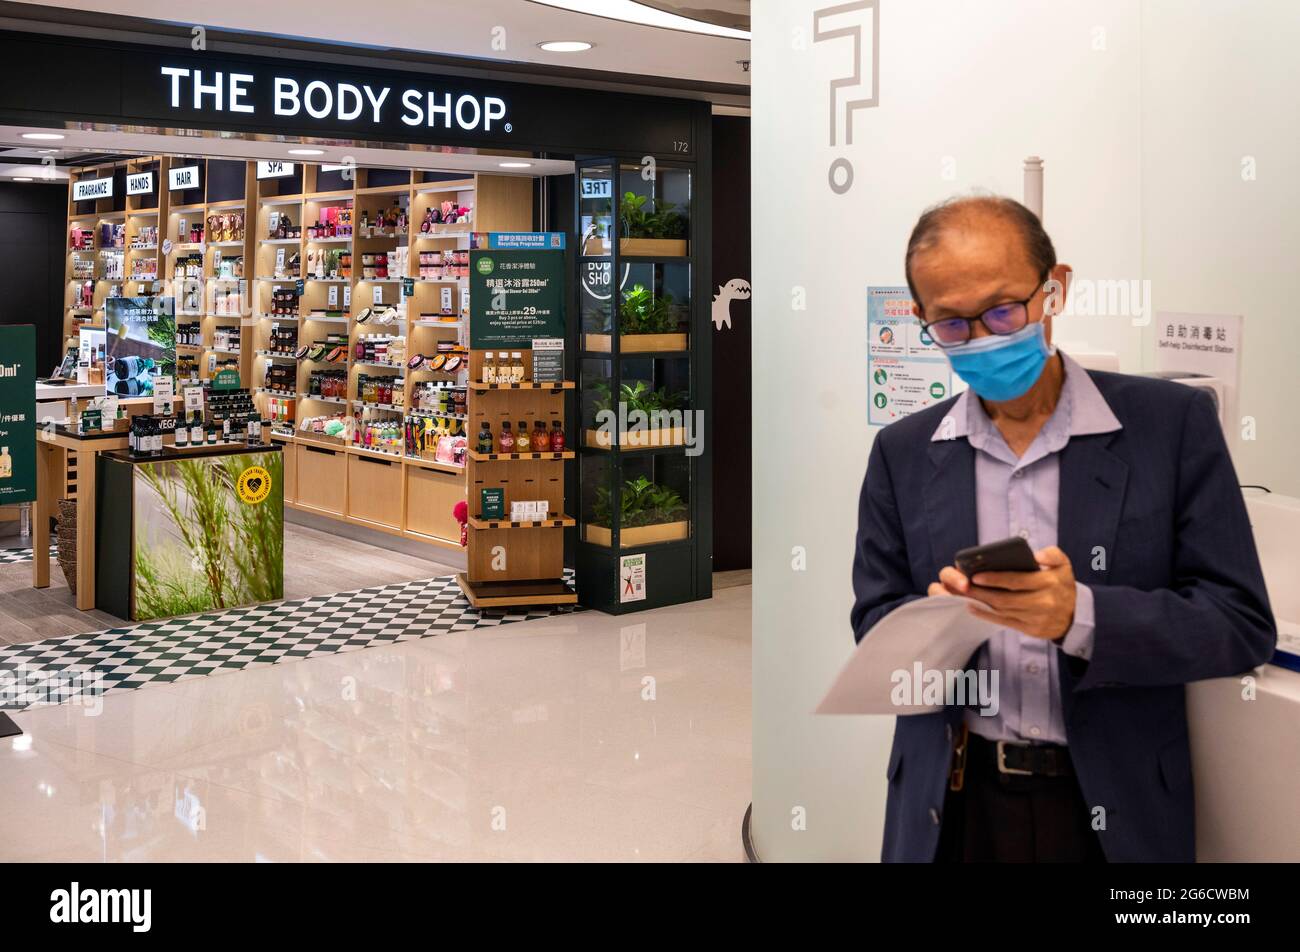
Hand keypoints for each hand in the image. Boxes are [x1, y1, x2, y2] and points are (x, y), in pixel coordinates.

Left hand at [929, 546, 1076, 639]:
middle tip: (963, 585)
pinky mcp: (1031, 630)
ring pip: (1003, 611)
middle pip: (1006, 599)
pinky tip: (974, 607)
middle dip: (982, 593)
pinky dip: (987, 616)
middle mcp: (1044, 602)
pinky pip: (1005, 623)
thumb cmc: (1061, 584)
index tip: (976, 576)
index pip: (1017, 581)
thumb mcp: (1063, 564)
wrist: (1076, 614)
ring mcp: (1037, 618)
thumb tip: (1036, 555)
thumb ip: (1052, 554)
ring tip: (965, 594)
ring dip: (981, 603)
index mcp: (1049, 583)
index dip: (995, 579)